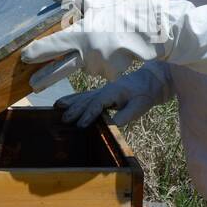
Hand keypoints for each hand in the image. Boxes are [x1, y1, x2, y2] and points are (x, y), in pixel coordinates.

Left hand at [21, 0, 170, 88]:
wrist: (147, 28)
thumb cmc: (116, 12)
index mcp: (81, 34)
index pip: (53, 45)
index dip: (37, 52)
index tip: (25, 57)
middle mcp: (88, 52)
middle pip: (60, 69)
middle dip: (45, 78)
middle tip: (33, 85)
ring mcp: (100, 65)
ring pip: (85, 67)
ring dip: (86, 60)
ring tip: (102, 43)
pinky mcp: (111, 74)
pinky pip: (100, 71)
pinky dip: (101, 64)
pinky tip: (112, 51)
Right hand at [54, 63, 172, 127]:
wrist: (149, 81)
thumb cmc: (144, 94)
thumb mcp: (138, 107)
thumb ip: (124, 116)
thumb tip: (109, 125)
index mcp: (113, 92)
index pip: (98, 104)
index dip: (89, 114)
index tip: (81, 125)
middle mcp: (104, 90)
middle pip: (86, 100)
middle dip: (75, 109)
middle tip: (64, 120)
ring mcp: (101, 91)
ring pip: (83, 97)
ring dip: (70, 103)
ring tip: (57, 107)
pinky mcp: (101, 93)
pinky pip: (84, 96)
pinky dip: (73, 99)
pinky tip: (64, 103)